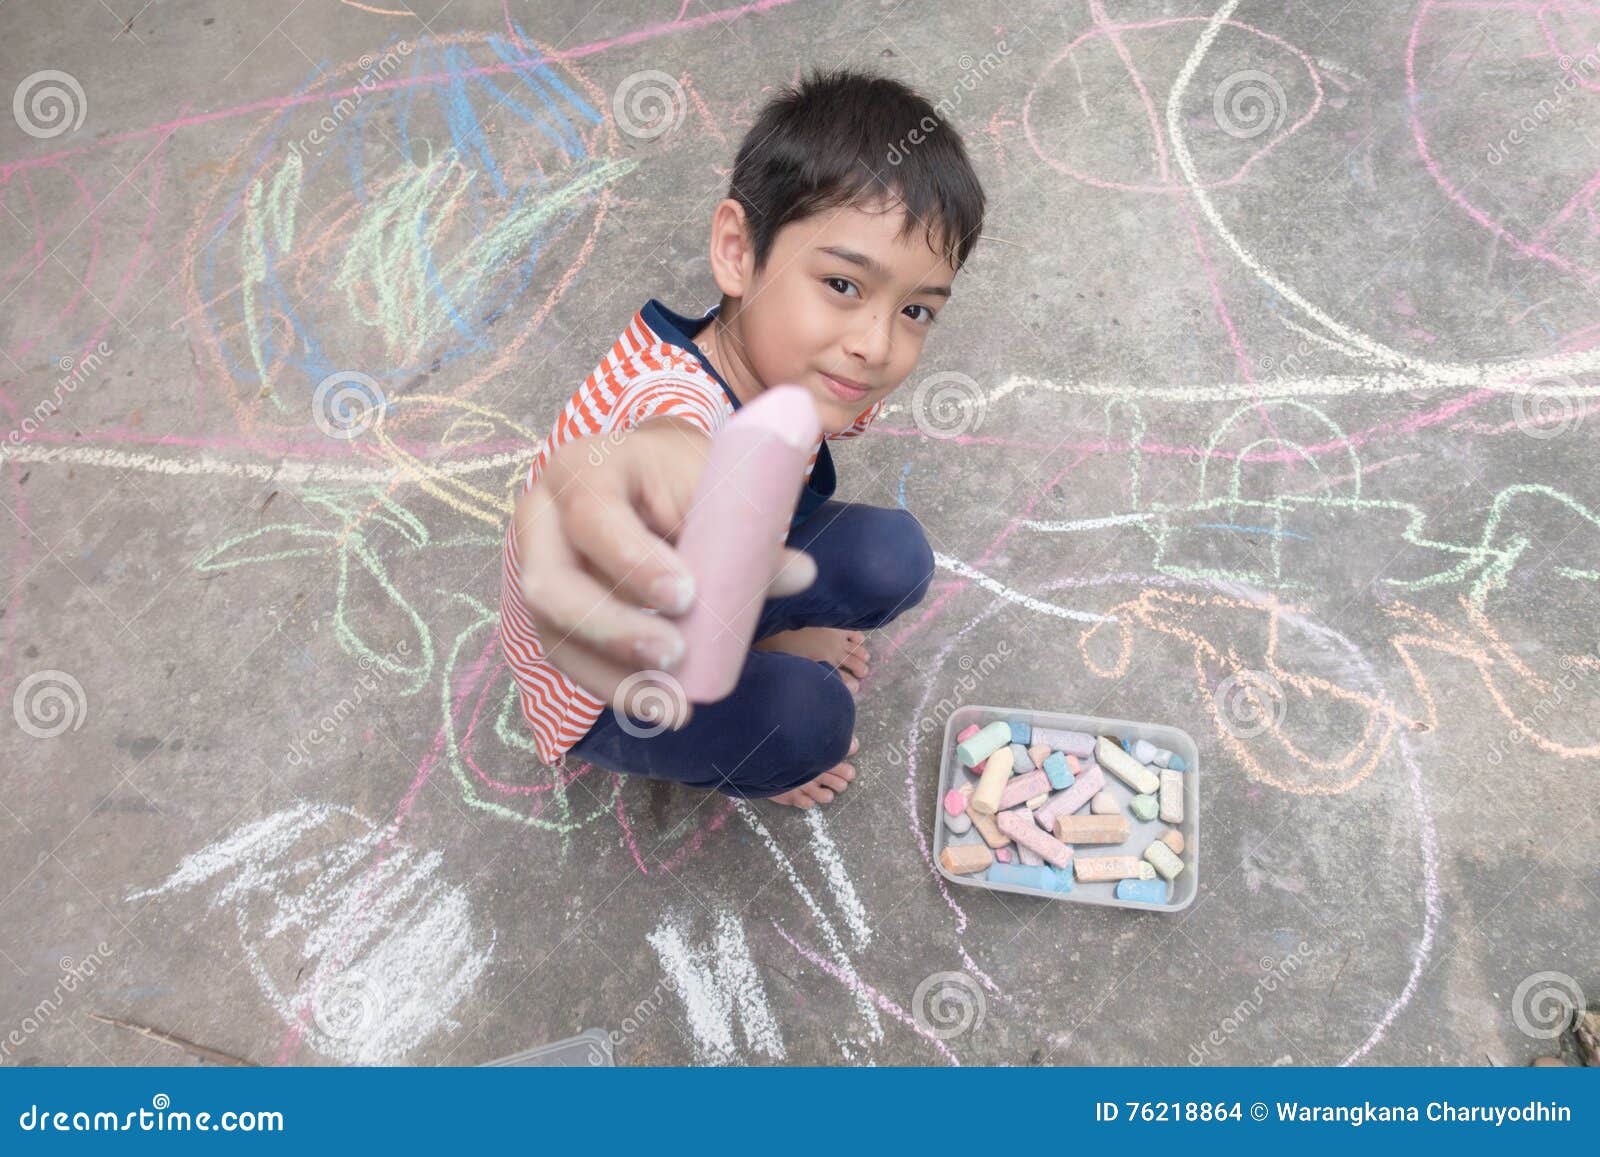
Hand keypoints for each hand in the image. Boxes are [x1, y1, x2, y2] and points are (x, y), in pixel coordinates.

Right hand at [514, 416, 817, 723]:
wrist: (644, 481)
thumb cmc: (679, 480)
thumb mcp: (710, 488)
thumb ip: (747, 531)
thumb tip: (801, 574)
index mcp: (586, 469)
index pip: (593, 516)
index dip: (634, 562)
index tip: (686, 597)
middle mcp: (544, 519)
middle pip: (551, 586)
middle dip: (614, 630)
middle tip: (675, 656)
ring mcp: (535, 569)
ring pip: (556, 634)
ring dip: (615, 676)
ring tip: (673, 706)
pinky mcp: (548, 613)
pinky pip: (569, 659)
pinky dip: (613, 686)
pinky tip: (656, 707)